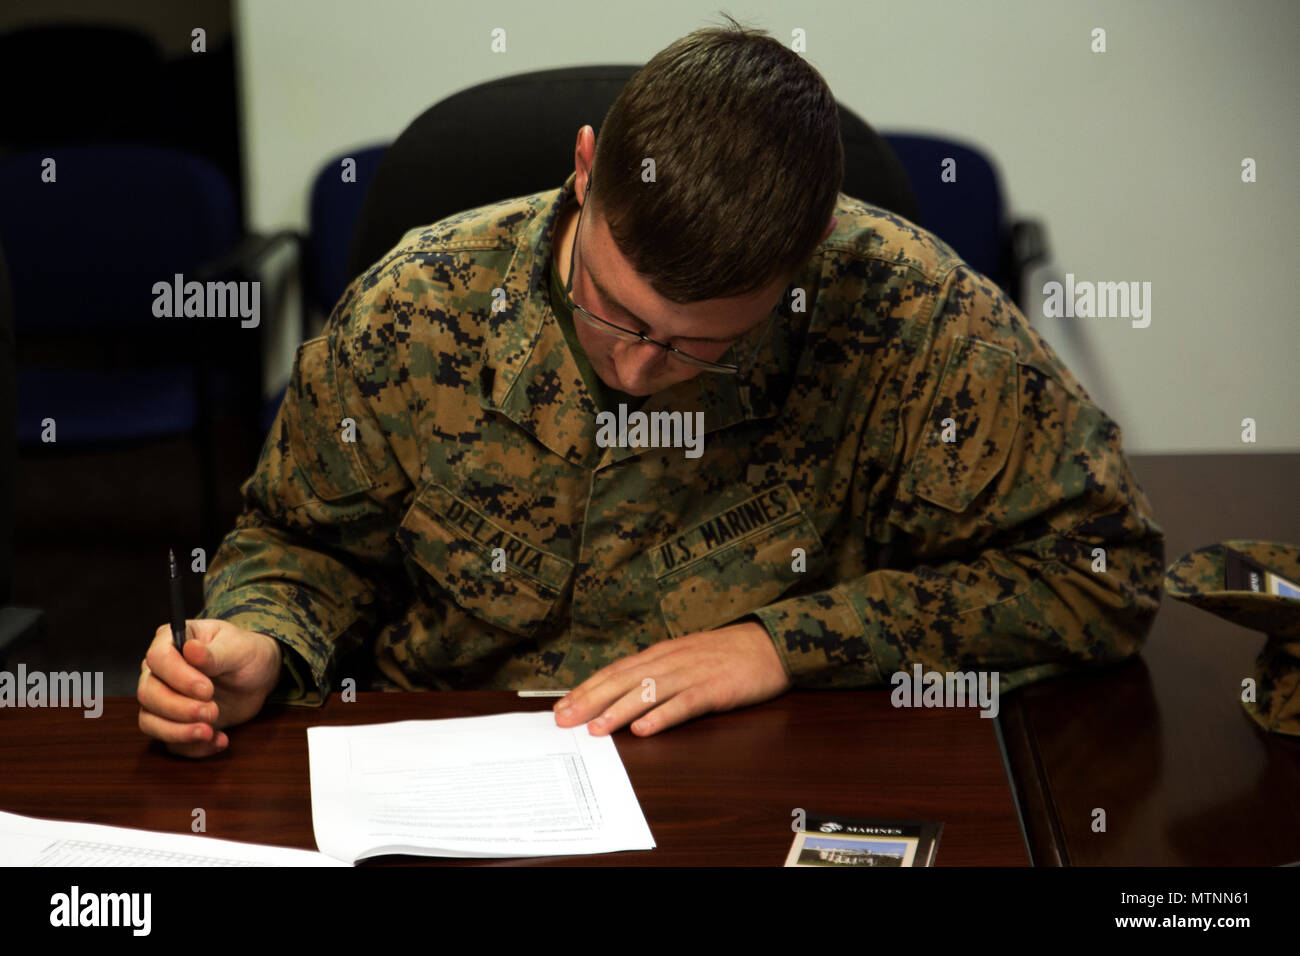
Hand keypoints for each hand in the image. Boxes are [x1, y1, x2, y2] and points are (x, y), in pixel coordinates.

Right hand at [137, 619, 282, 757]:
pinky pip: (170, 742)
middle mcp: (160, 671)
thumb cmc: (245, 653)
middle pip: (148, 693)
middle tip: (212, 711)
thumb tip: (191, 649)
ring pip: (149, 721)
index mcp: (172, 642)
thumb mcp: (238, 648)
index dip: (178, 677)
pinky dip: (193, 747)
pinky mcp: (175, 723)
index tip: (207, 689)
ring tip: (209, 732)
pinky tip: (219, 740)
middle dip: (178, 708)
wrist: (257, 678)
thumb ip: (214, 653)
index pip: (158, 658)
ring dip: (178, 732)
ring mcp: (164, 699)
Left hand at [553, 620, 791, 736]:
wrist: (770, 643)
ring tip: (596, 729)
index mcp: (661, 654)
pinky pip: (685, 703)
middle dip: (590, 701)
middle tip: (563, 721)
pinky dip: (663, 715)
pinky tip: (645, 729)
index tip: (561, 708)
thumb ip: (657, 672)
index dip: (586, 689)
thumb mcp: (685, 657)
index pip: (615, 671)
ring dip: (619, 711)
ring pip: (648, 692)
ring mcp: (692, 673)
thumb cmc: (728, 654)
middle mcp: (670, 660)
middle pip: (623, 681)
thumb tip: (622, 692)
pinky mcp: (715, 688)